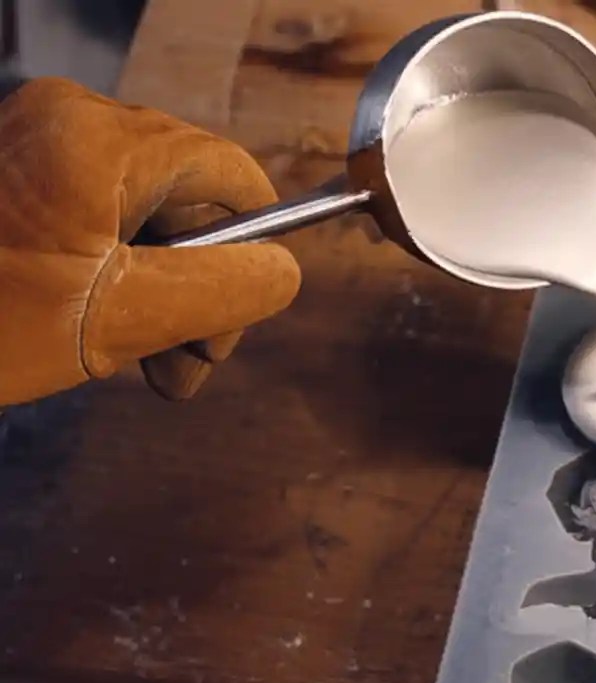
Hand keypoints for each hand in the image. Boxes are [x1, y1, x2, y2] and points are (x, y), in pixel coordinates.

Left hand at [0, 78, 299, 406]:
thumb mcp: (122, 321)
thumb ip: (227, 290)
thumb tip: (284, 271)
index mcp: (102, 140)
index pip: (234, 177)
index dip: (251, 255)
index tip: (219, 331)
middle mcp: (72, 118)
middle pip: (191, 198)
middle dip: (197, 286)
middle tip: (177, 366)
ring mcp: (37, 139)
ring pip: (148, 213)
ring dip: (159, 289)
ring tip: (136, 361)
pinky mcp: (15, 168)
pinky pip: (100, 213)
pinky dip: (113, 271)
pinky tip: (93, 326)